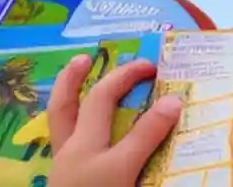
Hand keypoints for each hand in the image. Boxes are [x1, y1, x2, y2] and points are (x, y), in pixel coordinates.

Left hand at [48, 54, 182, 186]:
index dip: (131, 80)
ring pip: (58, 123)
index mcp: (85, 144)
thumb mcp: (125, 169)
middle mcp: (71, 151)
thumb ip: (147, 136)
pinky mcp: (65, 182)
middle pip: (68, 106)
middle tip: (90, 58)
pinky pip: (62, 144)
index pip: (107, 100)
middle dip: (79, 79)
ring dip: (66, 96)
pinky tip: (76, 125)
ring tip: (74, 74)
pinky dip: (68, 125)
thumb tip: (174, 101)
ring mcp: (64, 168)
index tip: (158, 73)